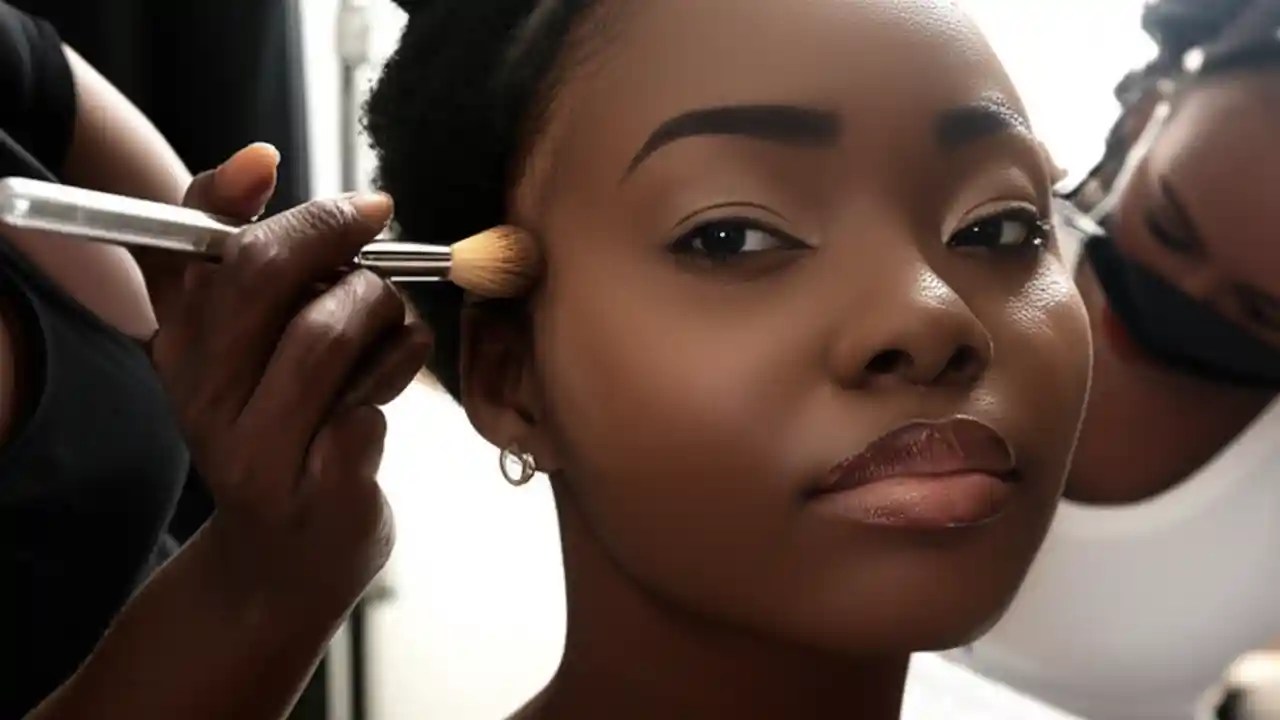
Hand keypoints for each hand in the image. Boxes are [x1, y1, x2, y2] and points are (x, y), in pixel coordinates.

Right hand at [151, 144, 430, 622]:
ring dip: (381, 311)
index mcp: (179, 347)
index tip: (283, 171)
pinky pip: (374, 399)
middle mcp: (202, 396)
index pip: (187, 245)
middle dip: (337, 238)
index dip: (238, 193)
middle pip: (264, 273)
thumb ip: (245, 257)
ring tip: (390, 324)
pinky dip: (399, 372)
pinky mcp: (320, 488)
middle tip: (379, 235)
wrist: (289, 555)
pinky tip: (388, 387)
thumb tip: (254, 159)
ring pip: (327, 331)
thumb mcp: (245, 346)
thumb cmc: (279, 426)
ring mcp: (257, 449)